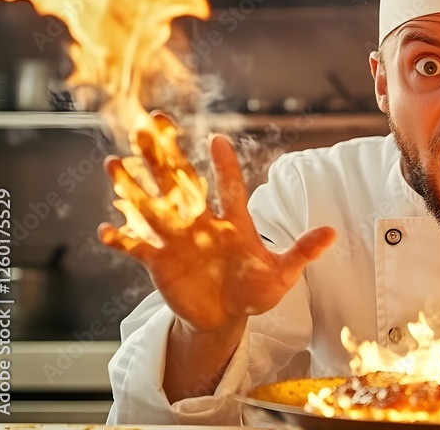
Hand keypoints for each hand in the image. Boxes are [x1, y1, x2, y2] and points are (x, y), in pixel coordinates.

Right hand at [98, 113, 334, 332]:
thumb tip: (333, 233)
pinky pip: (138, 247)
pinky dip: (122, 240)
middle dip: (166, 154)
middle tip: (153, 123)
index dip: (225, 165)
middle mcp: (202, 223)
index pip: (230, 187)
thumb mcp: (281, 274)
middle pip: (182, 182)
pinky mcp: (160, 262)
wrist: (226, 316)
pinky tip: (106, 230)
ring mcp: (178, 240)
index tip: (217, 140)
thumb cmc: (254, 290)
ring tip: (113, 163)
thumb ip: (302, 252)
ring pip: (153, 207)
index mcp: (234, 222)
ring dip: (134, 186)